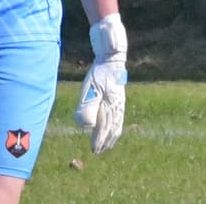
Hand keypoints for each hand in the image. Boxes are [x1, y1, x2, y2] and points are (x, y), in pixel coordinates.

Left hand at [74, 13, 127, 153]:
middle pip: (112, 128)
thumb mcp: (90, 89)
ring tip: (107, 142)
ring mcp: (119, 101)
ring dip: (111, 134)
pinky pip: (118, 114)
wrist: (112, 55)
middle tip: (99, 151)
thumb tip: (87, 127)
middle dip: (106, 140)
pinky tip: (111, 123)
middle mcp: (117, 106)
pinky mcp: (117, 95)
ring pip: (117, 122)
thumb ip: (88, 107)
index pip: (104, 128)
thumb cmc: (100, 72)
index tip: (94, 150)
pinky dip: (115, 123)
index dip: (99, 140)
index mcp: (110, 107)